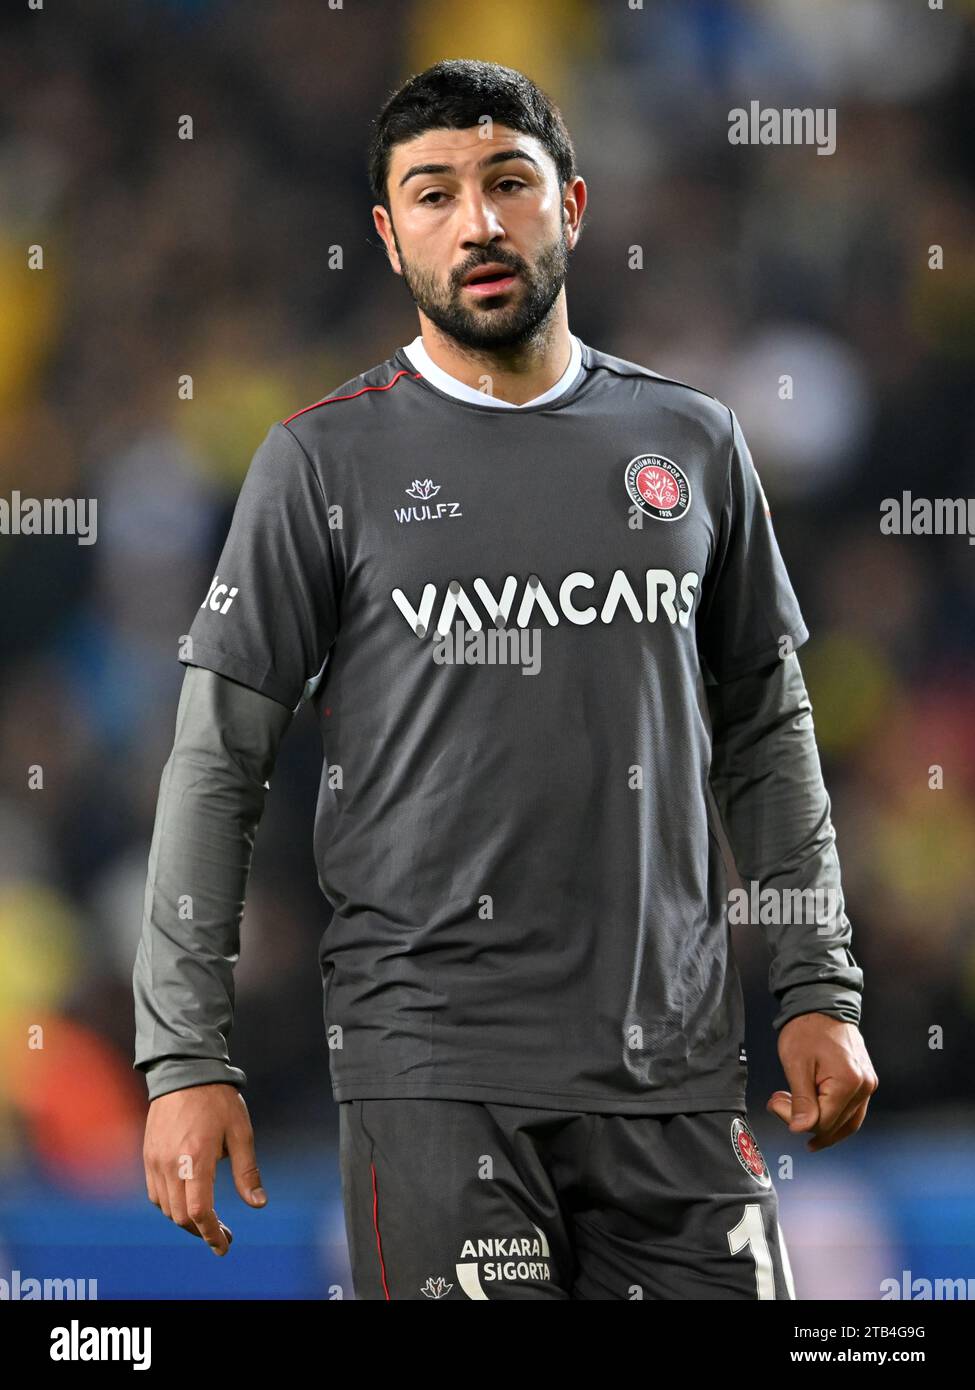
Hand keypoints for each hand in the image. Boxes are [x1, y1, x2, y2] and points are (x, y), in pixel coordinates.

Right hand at [143, 1083, 266, 1254]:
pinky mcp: (147, 1154)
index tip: (223, 1245)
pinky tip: (187, 1199)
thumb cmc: (218, 1100)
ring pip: (165, 1207)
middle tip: (222, 1235)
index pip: (199, 1211)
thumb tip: (258, 1204)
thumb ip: (247, 1171)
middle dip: (201, 1231)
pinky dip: (170, 1204)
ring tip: (207, 1220)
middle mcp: (170, 1162)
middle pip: (180, 1215)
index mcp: (196, 1157)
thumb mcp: (241, 1132)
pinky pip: (154, 1192)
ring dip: (185, 1220)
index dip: (211, 1233)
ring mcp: (155, 1159)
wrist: (185, 1071)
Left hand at [768, 1013, 877, 1151]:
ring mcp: (867, 1085)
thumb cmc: (808, 1028)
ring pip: (845, 1123)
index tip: (776, 1102)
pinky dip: (831, 1115)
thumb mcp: (796, 1064)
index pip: (822, 1123)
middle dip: (803, 1120)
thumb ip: (801, 1100)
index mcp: (849, 1083)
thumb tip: (800, 1129)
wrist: (822, 1004)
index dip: (795, 1120)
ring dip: (817, 1121)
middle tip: (780, 1102)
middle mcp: (864, 1087)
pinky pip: (850, 1111)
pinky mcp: (864, 1082)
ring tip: (792, 1108)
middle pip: (833, 1125)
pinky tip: (812, 1112)